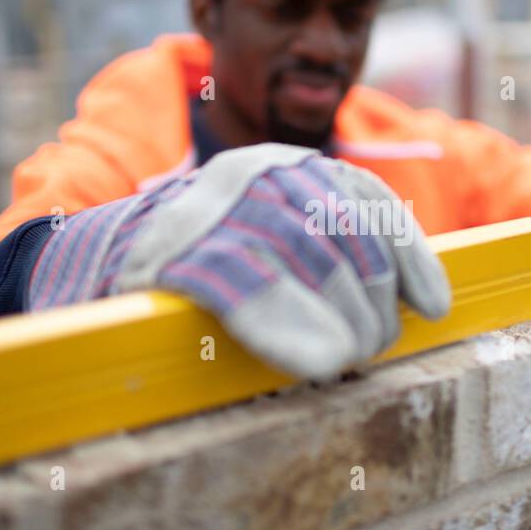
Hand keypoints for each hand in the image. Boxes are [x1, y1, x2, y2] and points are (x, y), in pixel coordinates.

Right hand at [28, 144, 450, 379]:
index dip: (407, 253)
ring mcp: (212, 211)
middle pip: (342, 236)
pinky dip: (292, 329)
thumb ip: (328, 246)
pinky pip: (248, 292)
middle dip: (372, 301)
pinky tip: (322, 362)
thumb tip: (411, 298)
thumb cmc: (205, 258)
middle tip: (375, 346)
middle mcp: (251, 174)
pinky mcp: (174, 255)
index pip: (363, 199)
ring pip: (305, 261)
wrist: (95, 255)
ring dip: (342, 321)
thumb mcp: (270, 232)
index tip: (434, 305)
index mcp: (281, 167)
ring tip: (351, 357)